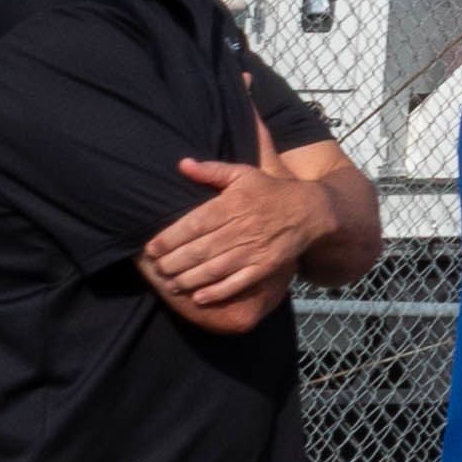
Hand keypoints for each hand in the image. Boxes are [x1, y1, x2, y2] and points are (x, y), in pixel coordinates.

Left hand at [146, 157, 332, 316]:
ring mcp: (254, 250)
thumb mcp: (244, 174)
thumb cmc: (270, 191)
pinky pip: (237, 283)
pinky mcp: (265, 267)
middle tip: (157, 269)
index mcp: (233, 204)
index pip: (194, 224)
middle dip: (172, 263)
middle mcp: (241, 228)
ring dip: (187, 280)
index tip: (151, 249)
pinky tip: (198, 297)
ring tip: (171, 284)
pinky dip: (216, 292)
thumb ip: (212, 170)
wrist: (310, 211)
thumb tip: (182, 164)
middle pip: (199, 250)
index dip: (169, 239)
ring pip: (213, 269)